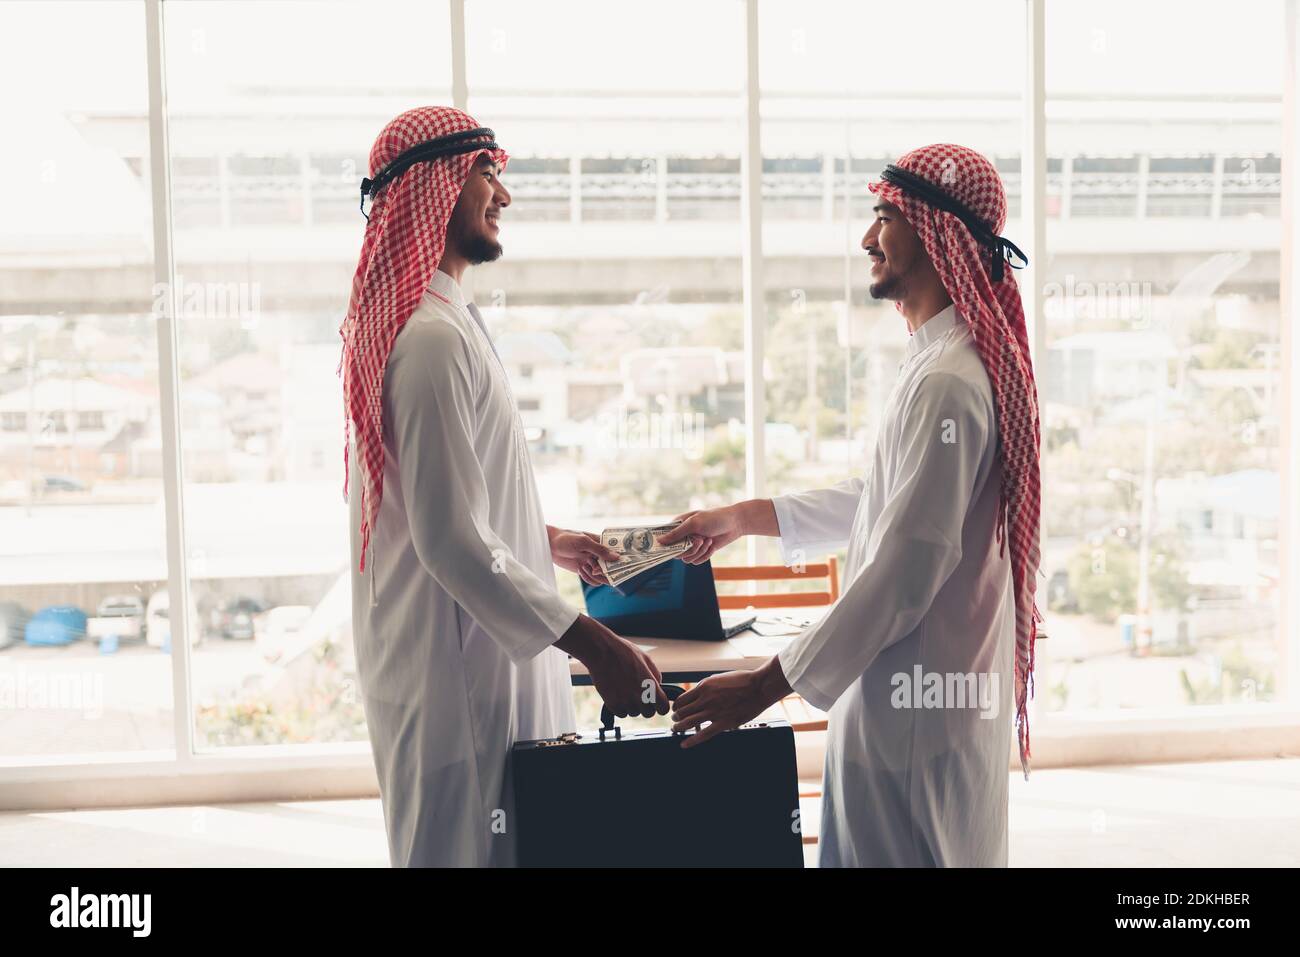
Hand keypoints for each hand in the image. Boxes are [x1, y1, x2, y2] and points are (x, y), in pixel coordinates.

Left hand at [548, 527, 618, 586]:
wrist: (549, 546)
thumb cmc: (566, 539)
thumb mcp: (583, 542)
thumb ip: (600, 550)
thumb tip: (616, 557)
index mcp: (602, 544)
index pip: (617, 554)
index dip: (619, 561)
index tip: (618, 566)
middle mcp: (599, 554)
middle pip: (612, 568)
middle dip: (605, 571)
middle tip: (594, 568)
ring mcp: (592, 563)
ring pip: (603, 577)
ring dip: (595, 575)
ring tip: (583, 567)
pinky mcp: (585, 571)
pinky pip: (594, 581)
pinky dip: (588, 579)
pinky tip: (580, 570)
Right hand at [555, 615, 667, 718]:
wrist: (601, 652)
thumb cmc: (623, 652)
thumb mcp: (646, 659)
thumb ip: (655, 675)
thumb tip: (658, 687)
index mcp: (651, 685)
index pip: (663, 708)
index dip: (661, 706)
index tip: (657, 703)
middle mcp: (639, 696)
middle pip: (648, 713)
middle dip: (646, 705)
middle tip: (639, 694)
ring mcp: (625, 702)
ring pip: (634, 713)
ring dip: (632, 705)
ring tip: (625, 690)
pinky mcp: (612, 704)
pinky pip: (621, 713)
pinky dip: (620, 707)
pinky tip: (617, 694)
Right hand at [658, 505, 744, 563]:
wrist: (734, 524)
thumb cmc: (714, 518)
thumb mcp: (694, 523)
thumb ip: (676, 533)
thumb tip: (659, 541)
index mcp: (678, 526)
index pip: (665, 539)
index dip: (665, 545)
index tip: (665, 550)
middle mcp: (683, 536)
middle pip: (676, 552)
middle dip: (689, 549)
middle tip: (700, 540)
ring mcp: (692, 545)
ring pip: (687, 559)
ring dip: (699, 552)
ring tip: (708, 541)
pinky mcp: (701, 552)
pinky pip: (696, 561)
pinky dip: (705, 555)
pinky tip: (711, 545)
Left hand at [670, 657, 791, 747]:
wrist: (759, 687)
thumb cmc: (742, 681)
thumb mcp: (718, 679)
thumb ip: (706, 688)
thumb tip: (697, 695)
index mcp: (704, 687)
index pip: (682, 700)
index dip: (676, 707)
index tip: (676, 710)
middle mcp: (706, 699)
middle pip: (682, 712)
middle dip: (676, 717)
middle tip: (675, 720)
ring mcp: (713, 712)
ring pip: (688, 723)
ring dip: (679, 727)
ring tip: (677, 729)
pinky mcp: (723, 723)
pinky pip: (703, 734)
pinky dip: (691, 741)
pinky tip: (684, 744)